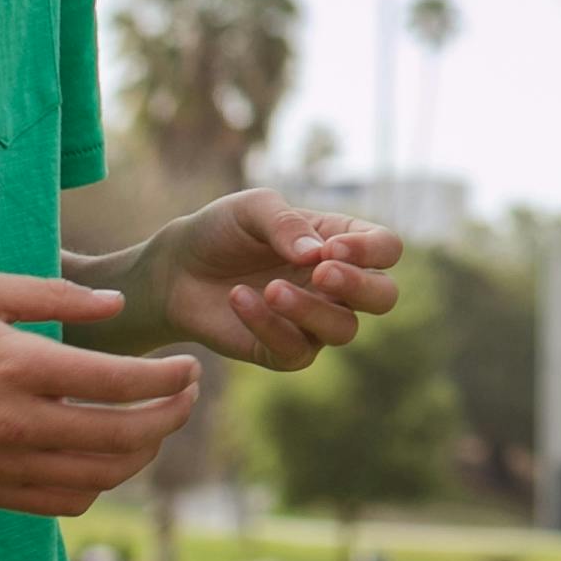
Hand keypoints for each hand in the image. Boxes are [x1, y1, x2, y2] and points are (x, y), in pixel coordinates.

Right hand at [0, 273, 201, 513]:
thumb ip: (55, 294)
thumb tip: (118, 306)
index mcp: (18, 367)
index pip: (119, 382)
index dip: (168, 378)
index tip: (189, 367)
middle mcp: (17, 423)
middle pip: (123, 436)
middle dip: (171, 417)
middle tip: (188, 396)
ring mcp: (5, 466)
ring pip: (103, 477)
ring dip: (145, 454)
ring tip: (156, 425)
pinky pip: (68, 502)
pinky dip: (102, 484)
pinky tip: (108, 456)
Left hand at [136, 191, 399, 370]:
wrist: (174, 271)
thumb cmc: (220, 231)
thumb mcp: (251, 208)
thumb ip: (285, 222)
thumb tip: (316, 254)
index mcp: (340, 243)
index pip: (386, 249)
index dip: (371, 250)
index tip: (330, 247)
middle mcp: (336, 285)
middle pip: (384, 296)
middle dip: (359, 285)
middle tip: (321, 271)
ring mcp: (313, 321)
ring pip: (344, 329)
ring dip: (311, 309)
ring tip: (271, 289)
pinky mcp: (283, 351)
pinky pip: (296, 350)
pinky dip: (269, 326)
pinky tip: (239, 299)